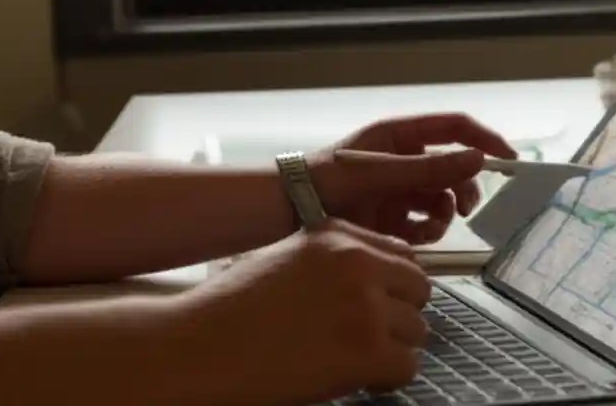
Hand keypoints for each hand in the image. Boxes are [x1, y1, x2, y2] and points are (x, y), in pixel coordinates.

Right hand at [183, 220, 431, 403]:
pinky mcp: (366, 350)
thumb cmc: (229, 311)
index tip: (376, 305)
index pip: (402, 253)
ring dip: (392, 349)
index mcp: (336, 235)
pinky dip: (387, 379)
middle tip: (368, 338)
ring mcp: (364, 306)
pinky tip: (357, 380)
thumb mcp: (284, 258)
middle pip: (419, 288)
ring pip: (417, 330)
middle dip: (399, 315)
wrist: (196, 351)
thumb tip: (378, 276)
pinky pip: (408, 366)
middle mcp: (356, 262)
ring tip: (353, 360)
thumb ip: (333, 258)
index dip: (392, 285)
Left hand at [307, 113, 517, 243]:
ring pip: (441, 201)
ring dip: (443, 216)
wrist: (286, 212)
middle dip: (463, 189)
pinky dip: (424, 234)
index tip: (509, 160)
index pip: (455, 128)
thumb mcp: (380, 171)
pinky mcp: (391, 219)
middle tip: (465, 209)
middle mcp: (404, 160)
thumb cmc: (326, 179)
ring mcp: (399, 190)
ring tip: (431, 228)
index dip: (484, 139)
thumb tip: (477, 160)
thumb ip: (429, 168)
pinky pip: (423, 226)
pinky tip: (411, 239)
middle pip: (454, 170)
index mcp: (401, 135)